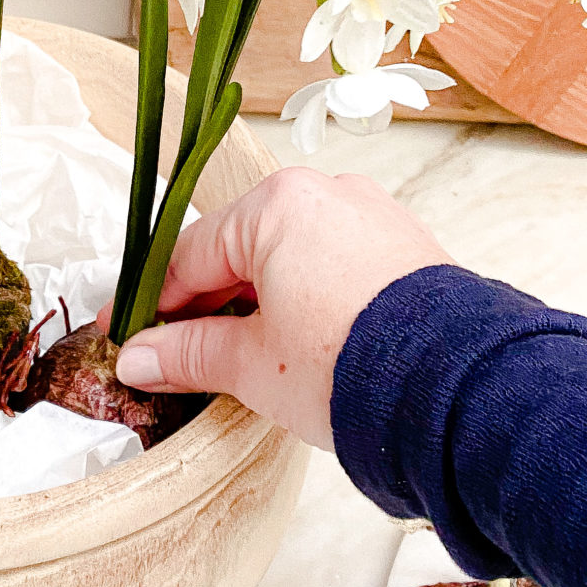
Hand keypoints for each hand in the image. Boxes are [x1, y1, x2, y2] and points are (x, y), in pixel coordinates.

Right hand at [105, 168, 450, 451]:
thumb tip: (139, 358)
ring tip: (243, 361)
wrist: (455, 392)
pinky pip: (335, 264)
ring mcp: (372, 216)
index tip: (130, 334)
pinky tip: (299, 345)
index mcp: (277, 205)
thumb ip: (188, 353)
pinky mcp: (406, 247)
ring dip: (259, 304)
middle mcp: (328, 194)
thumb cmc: (350, 365)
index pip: (192, 254)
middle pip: (242, 250)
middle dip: (209, 305)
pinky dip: (307, 298)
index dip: (154, 303)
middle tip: (180, 356)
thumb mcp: (251, 364)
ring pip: (291, 257)